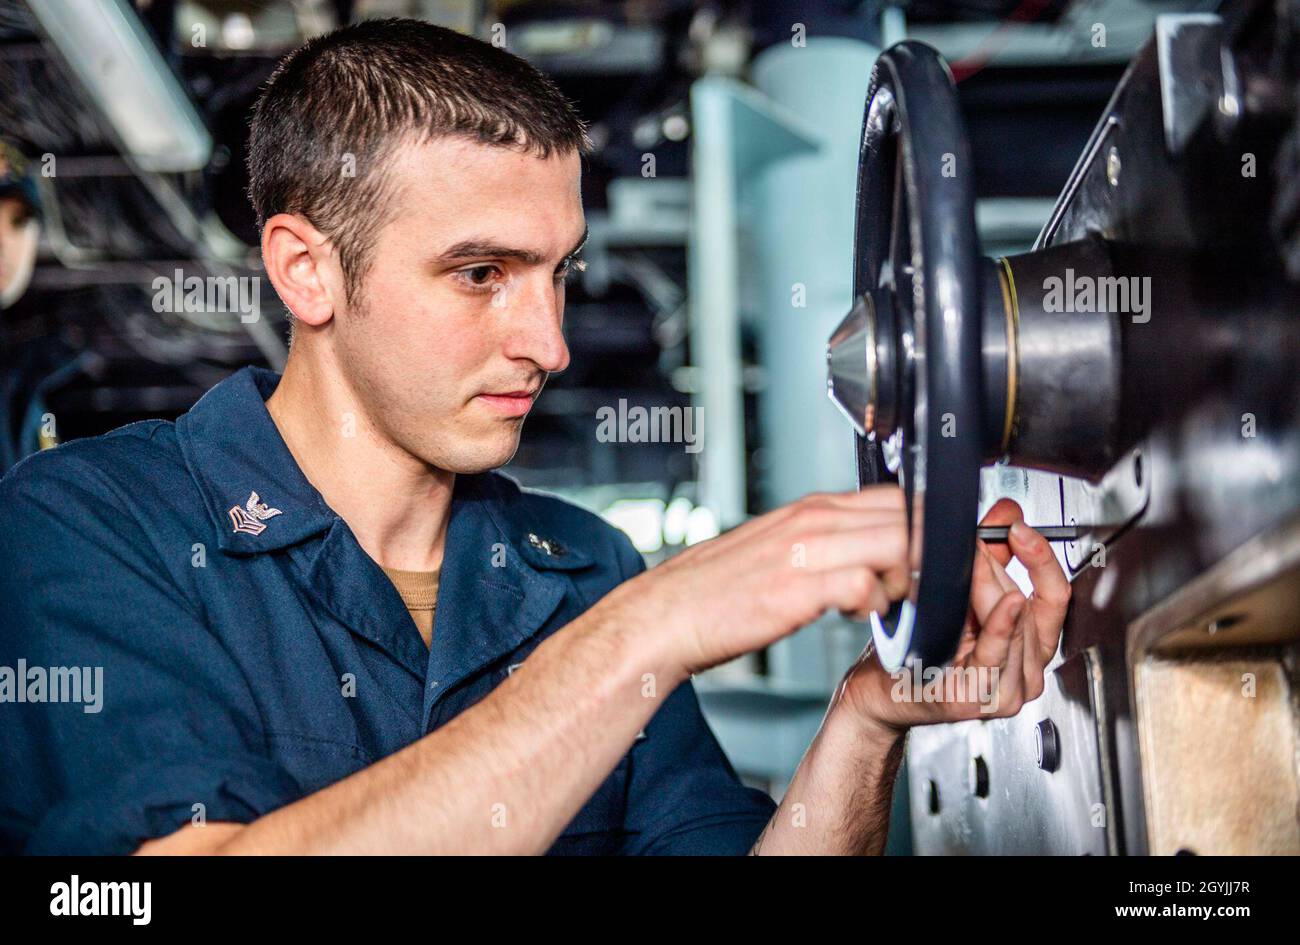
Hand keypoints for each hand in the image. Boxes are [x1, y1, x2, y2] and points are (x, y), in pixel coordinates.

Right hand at [600, 486, 910, 680]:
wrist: (665, 616)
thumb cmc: (717, 592)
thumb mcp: (777, 550)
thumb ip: (823, 544)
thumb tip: (866, 554)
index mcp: (810, 510)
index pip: (896, 497)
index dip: (924, 527)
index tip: (927, 558)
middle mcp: (812, 522)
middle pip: (907, 516)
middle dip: (926, 553)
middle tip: (916, 586)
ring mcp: (806, 552)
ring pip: (896, 543)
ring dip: (905, 578)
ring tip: (886, 603)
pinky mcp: (797, 588)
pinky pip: (864, 584)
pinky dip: (873, 603)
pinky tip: (856, 617)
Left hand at [838, 498, 1070, 732]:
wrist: (881, 689)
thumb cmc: (919, 647)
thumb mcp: (960, 595)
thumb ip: (991, 555)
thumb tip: (1007, 513)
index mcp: (1029, 644)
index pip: (1055, 595)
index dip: (1042, 558)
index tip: (1020, 529)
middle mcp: (1026, 670)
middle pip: (1031, 604)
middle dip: (999, 567)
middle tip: (973, 543)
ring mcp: (1007, 689)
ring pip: (1015, 623)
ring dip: (989, 586)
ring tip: (966, 565)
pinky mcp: (980, 697)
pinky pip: (997, 652)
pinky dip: (1002, 625)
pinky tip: (1008, 603)